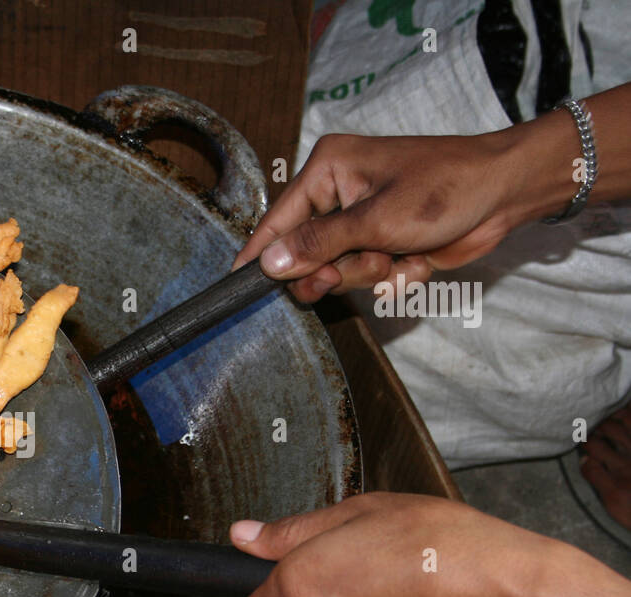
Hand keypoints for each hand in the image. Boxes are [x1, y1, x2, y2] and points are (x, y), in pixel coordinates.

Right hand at [231, 132, 529, 302]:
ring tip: (399, 256)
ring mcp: (362, 221)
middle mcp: (338, 193)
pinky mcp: (385, 242)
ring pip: (340, 271)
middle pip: (306, 254)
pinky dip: (395, 275)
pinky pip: (370, 276)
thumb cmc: (445, 189)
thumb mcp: (376, 220)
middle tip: (341, 277)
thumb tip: (269, 263)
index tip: (234, 283)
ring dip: (371, 273)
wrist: (507, 194)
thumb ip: (319, 245)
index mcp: (328, 170)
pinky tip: (418, 258)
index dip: (260, 254)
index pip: (278, 220)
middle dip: (333, 270)